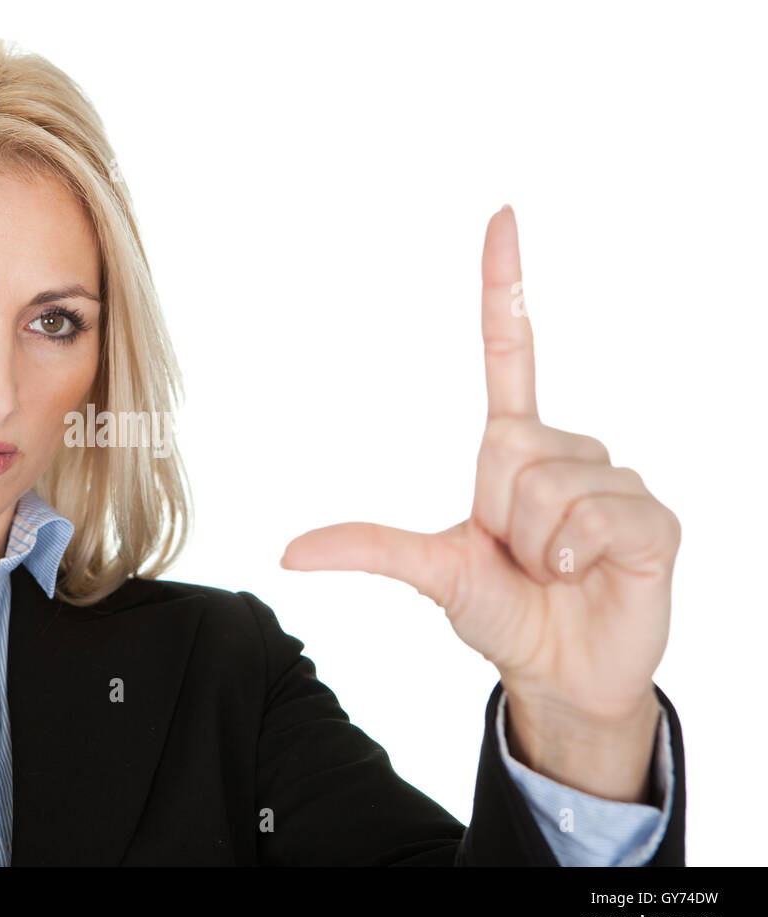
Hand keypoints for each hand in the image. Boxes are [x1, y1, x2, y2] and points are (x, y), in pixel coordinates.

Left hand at [280, 206, 678, 792]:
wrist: (560, 672)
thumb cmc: (502, 611)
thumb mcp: (431, 573)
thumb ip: (369, 549)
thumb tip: (288, 552)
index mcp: (514, 449)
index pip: (510, 352)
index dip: (504, 289)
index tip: (501, 218)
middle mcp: (565, 451)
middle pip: (507, 444)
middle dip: (496, 514)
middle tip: (516, 554)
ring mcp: (613, 481)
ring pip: (548, 484)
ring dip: (536, 545)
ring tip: (554, 569)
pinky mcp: (653, 519)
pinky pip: (598, 515)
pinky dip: (577, 557)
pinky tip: (589, 573)